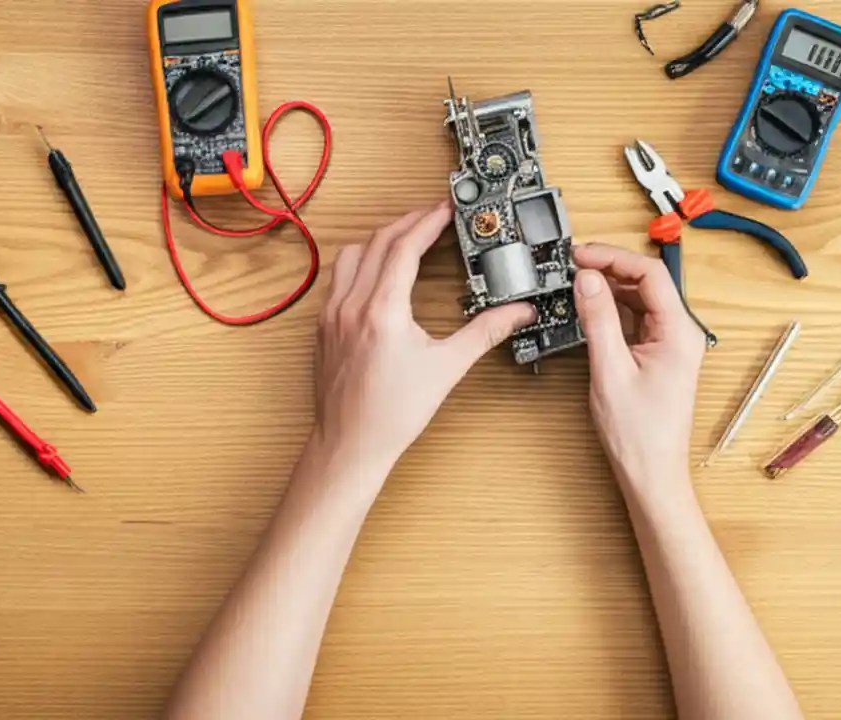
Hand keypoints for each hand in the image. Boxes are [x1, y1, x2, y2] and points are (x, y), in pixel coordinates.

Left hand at [311, 202, 536, 477]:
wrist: (350, 444)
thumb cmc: (391, 414)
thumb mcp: (447, 368)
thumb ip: (485, 333)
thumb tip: (517, 313)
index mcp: (382, 311)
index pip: (405, 247)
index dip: (428, 222)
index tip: (445, 210)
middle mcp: (351, 306)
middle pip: (378, 242)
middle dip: (408, 223)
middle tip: (433, 216)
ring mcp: (332, 314)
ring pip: (352, 254)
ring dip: (380, 238)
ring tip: (406, 237)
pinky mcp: (324, 326)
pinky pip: (339, 278)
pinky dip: (360, 261)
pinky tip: (377, 271)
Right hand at [573, 244, 706, 489]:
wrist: (652, 472)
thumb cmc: (640, 435)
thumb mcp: (610, 370)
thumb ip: (598, 320)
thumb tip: (588, 280)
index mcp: (679, 333)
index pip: (650, 274)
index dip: (613, 258)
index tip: (583, 255)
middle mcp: (681, 334)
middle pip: (646, 283)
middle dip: (609, 269)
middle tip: (574, 265)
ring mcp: (671, 344)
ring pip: (639, 300)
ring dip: (609, 289)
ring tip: (577, 285)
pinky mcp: (658, 355)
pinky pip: (636, 320)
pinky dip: (612, 311)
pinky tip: (590, 311)